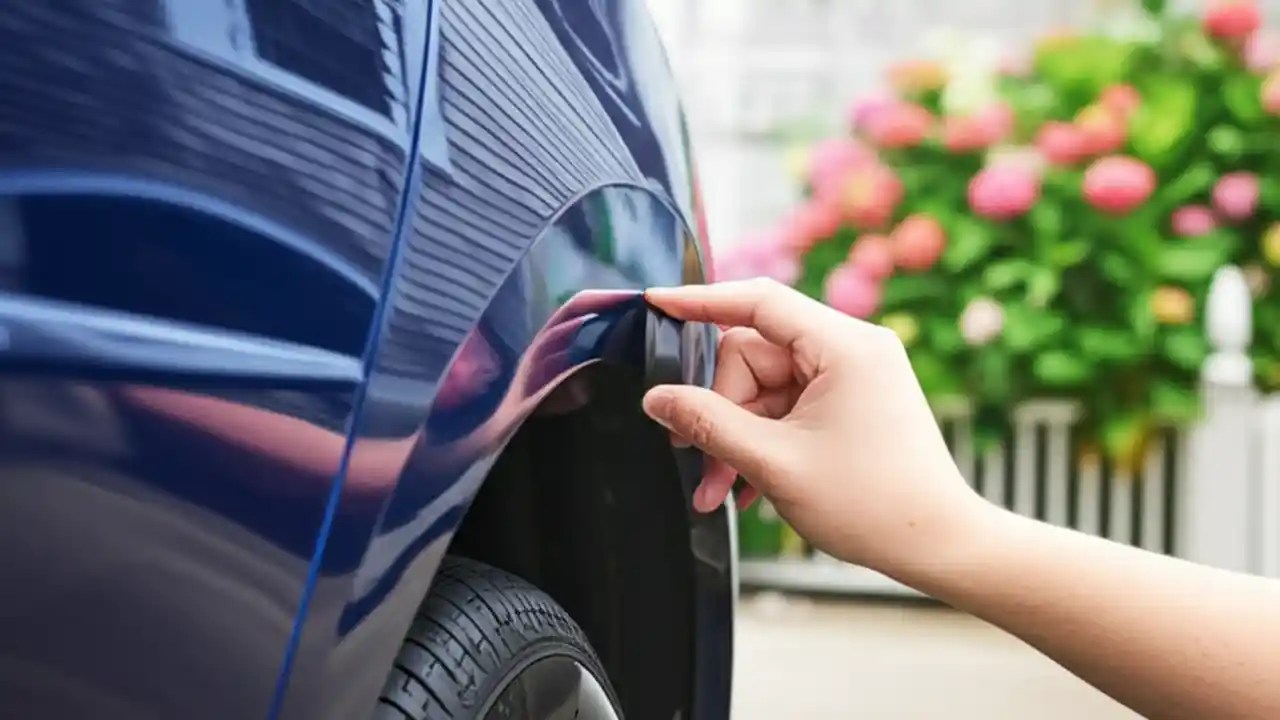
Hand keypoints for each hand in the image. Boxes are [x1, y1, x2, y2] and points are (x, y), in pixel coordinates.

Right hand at [641, 279, 988, 573]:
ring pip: (763, 390)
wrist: (938, 544)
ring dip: (737, 439)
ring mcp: (852, 376)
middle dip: (721, 414)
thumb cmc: (873, 505)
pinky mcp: (850, 402)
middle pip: (753, 357)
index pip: (758, 301)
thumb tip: (657, 399)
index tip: (655, 303)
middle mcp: (851, 349)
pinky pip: (786, 407)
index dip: (701, 302)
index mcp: (844, 346)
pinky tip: (748, 488)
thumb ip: (709, 424)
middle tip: (702, 468)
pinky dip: (763, 442)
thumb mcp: (775, 464)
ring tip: (723, 492)